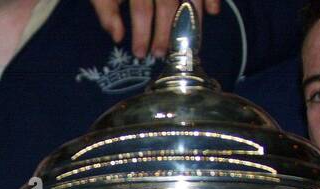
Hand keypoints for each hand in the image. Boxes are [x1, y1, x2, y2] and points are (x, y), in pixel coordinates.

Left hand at [89, 0, 216, 58]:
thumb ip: (106, 10)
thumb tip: (117, 37)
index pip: (142, 10)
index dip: (142, 33)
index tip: (140, 54)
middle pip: (168, 4)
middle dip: (166, 32)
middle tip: (163, 53)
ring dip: (191, 19)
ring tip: (189, 40)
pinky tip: (212, 12)